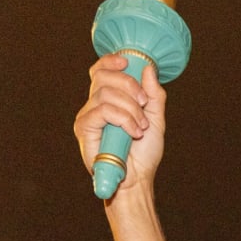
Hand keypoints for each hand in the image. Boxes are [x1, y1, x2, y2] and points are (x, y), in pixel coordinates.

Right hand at [74, 54, 165, 194]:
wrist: (137, 179)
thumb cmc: (144, 153)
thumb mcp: (156, 118)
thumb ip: (154, 94)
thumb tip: (148, 69)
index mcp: (110, 100)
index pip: (101, 71)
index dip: (111, 61)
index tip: (128, 61)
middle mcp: (95, 105)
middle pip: (103, 76)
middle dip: (128, 84)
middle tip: (143, 102)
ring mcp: (88, 116)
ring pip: (105, 93)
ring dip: (130, 108)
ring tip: (141, 127)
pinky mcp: (84, 128)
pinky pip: (102, 110)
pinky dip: (123, 119)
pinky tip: (133, 133)